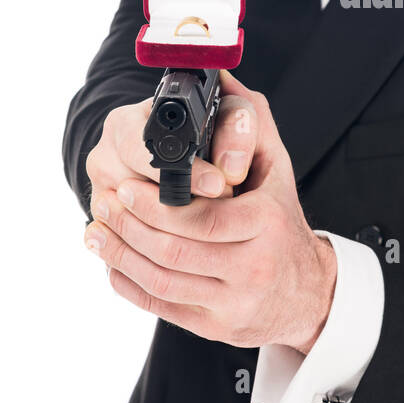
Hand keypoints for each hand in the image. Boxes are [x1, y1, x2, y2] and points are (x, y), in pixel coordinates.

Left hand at [82, 70, 336, 352]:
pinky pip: (162, 307)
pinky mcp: (217, 328)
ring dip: (120, 254)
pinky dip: (129, 285)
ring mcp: (235, 303)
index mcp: (267, 223)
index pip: (202, 218)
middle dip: (129, 226)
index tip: (124, 186)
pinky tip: (112, 264)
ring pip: (162, 280)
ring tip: (95, 233)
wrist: (308, 290)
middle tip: (103, 204)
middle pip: (174, 250)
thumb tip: (218, 74)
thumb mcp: (275, 165)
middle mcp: (255, 267)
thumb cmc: (281, 218)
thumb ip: (246, 120)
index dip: (155, 205)